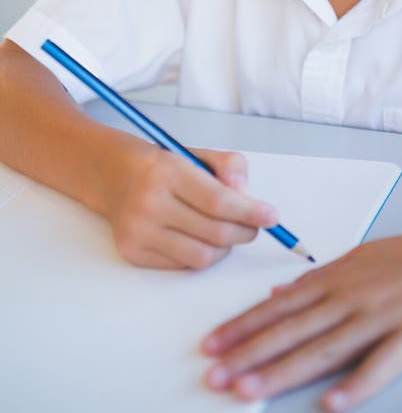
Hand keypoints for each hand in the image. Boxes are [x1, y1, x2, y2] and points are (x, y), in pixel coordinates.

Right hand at [103, 142, 278, 269]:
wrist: (113, 175)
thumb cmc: (164, 165)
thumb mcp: (197, 153)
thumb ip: (230, 166)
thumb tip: (245, 195)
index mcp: (167, 170)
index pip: (219, 201)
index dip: (251, 212)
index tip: (272, 216)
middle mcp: (148, 202)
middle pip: (215, 232)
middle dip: (245, 231)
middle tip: (255, 226)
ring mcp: (138, 231)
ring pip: (202, 256)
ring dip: (226, 248)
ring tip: (228, 233)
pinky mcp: (132, 253)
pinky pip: (183, 265)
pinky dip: (202, 255)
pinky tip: (202, 238)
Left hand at [201, 221, 401, 409]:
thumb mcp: (362, 258)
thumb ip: (320, 278)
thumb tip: (280, 292)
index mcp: (339, 275)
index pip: (281, 305)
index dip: (244, 325)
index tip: (212, 344)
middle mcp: (353, 293)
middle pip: (293, 328)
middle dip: (249, 353)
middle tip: (213, 375)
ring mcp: (383, 314)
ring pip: (324, 348)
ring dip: (283, 371)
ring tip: (248, 391)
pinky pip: (381, 364)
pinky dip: (355, 385)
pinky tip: (331, 404)